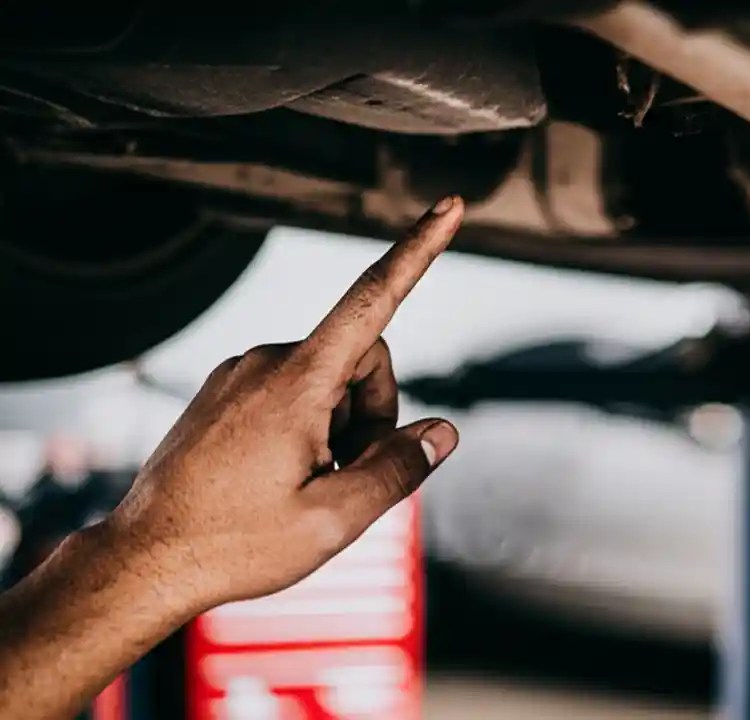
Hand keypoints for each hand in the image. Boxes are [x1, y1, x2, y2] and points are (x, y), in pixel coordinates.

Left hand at [104, 196, 463, 613]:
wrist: (142, 561)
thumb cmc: (233, 544)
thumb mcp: (334, 521)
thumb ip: (398, 471)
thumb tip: (441, 432)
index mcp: (296, 383)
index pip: (373, 301)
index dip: (419, 251)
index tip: (449, 207)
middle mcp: (266, 362)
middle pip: (365, 360)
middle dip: (377, 414)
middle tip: (349, 477)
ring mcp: (241, 374)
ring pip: (332, 380)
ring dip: (343, 428)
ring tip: (308, 484)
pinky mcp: (227, 391)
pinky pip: (295, 391)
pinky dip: (311, 428)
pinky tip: (282, 478)